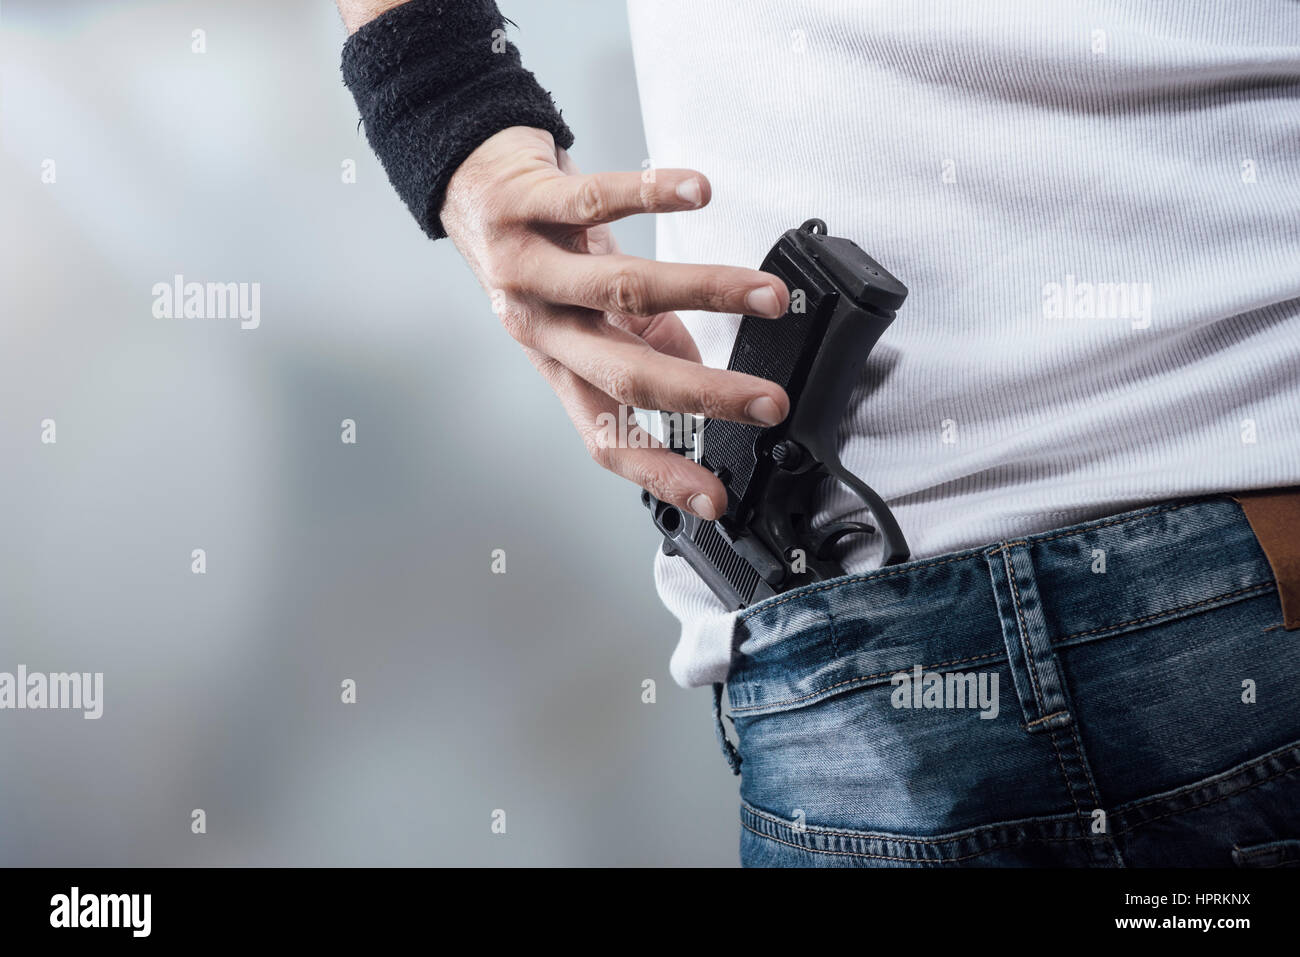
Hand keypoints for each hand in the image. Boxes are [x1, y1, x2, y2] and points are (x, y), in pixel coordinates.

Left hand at [440, 125, 789, 520]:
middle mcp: (542, 327)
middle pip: (626, 374)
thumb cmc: (538, 257)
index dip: (657, 471)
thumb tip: (701, 380)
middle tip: (767, 403)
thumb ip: (648, 345)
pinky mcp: (528, 206)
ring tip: (766, 295)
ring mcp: (530, 269)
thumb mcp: (588, 315)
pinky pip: (597, 203)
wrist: (471, 187)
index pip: (606, 434)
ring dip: (707, 292)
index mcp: (561, 363)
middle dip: (705, 396)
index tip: (712, 496)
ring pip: (624, 288)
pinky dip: (654, 196)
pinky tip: (700, 193)